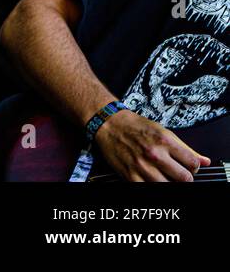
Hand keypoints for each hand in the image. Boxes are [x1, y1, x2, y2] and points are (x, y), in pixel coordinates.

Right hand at [94, 109, 210, 180]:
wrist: (108, 124)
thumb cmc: (136, 126)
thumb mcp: (163, 131)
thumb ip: (185, 148)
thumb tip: (204, 161)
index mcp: (165, 141)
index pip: (193, 164)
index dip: (194, 167)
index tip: (188, 166)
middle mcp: (155, 154)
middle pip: (184, 178)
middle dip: (184, 177)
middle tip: (178, 173)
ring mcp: (142, 166)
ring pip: (169, 186)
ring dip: (170, 183)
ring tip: (165, 176)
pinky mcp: (130, 175)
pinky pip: (149, 189)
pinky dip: (154, 186)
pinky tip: (153, 178)